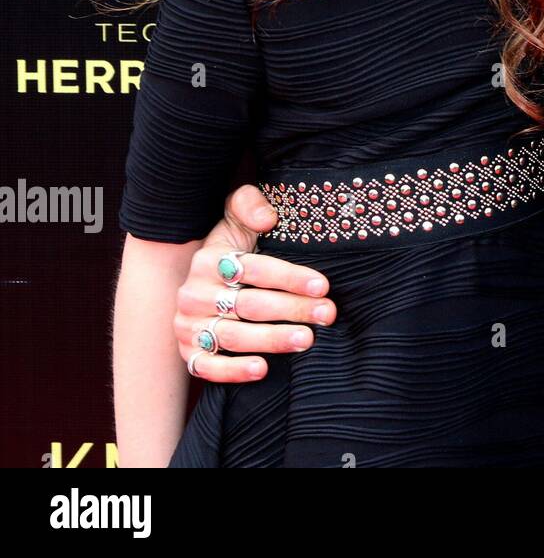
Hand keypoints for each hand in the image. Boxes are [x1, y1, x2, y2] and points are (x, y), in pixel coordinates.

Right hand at [174, 185, 335, 382]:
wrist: (201, 279)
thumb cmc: (233, 245)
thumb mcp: (238, 215)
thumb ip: (250, 204)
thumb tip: (268, 217)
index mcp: (210, 259)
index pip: (255, 269)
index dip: (291, 277)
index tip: (323, 286)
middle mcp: (194, 292)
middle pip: (249, 305)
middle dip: (293, 309)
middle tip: (327, 314)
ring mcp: (188, 324)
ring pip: (233, 336)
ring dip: (272, 340)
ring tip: (306, 339)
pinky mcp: (187, 351)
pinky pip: (206, 367)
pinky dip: (233, 370)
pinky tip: (262, 368)